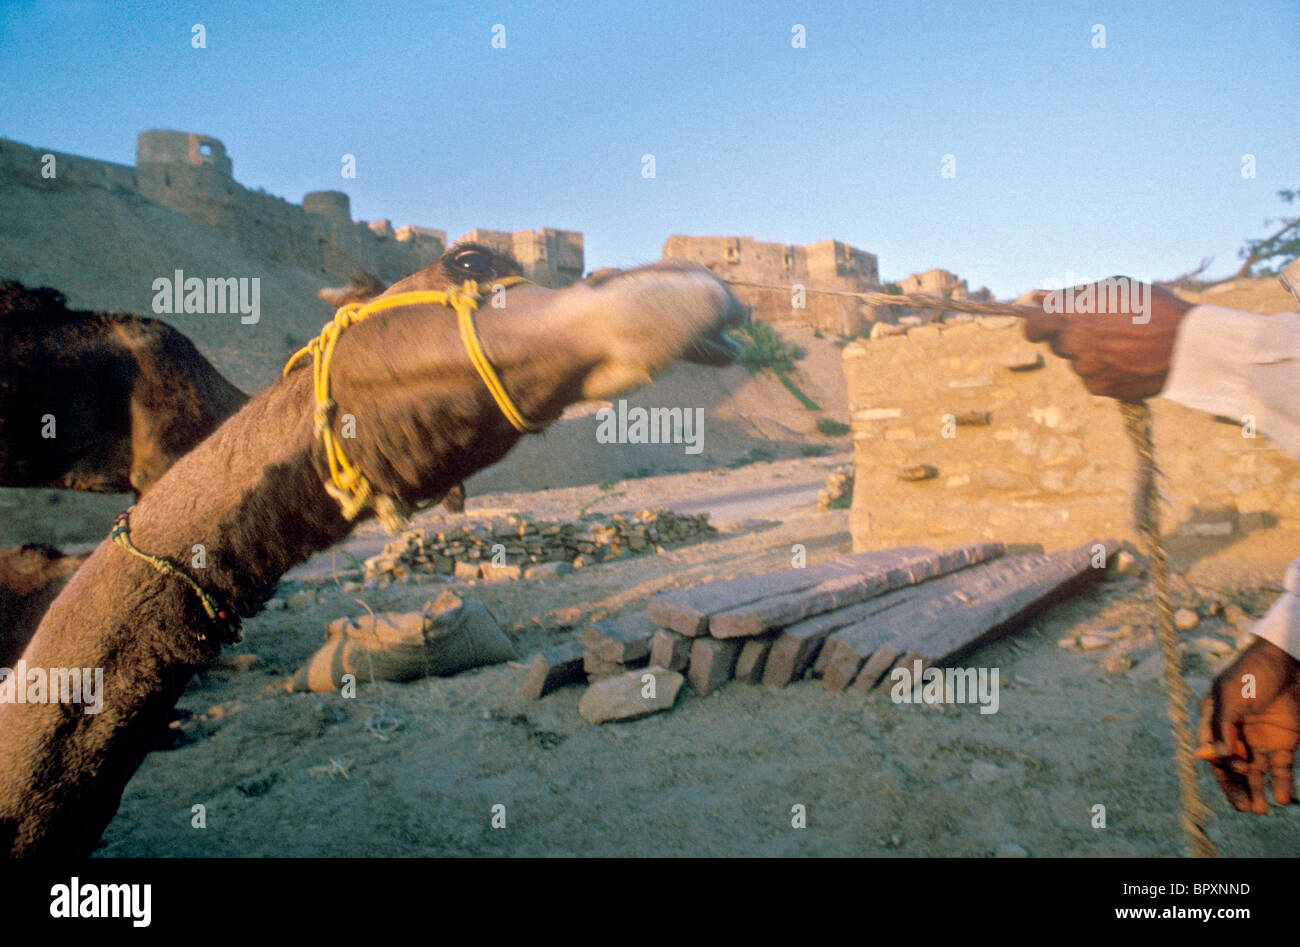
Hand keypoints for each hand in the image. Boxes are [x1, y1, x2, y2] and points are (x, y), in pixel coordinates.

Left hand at [1020, 279, 1191, 401]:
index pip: (1031, 327)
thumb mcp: (1114, 287)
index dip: (1037, 325)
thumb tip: (1036, 296)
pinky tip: (1128, 361)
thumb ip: (1071, 294)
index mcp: (1072, 315)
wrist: (1188, 344)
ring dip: (1092, 354)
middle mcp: (1074, 344)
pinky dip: (1105, 372)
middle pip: (1058, 344)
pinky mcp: (1099, 388)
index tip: (1046, 325)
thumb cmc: (1153, 307)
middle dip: (1073, 337)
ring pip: (1077, 362)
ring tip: (1125, 344)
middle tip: (1105, 329)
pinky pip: (1092, 379)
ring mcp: (1086, 369)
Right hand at [1196, 638, 1299, 812]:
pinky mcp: (1284, 743)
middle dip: (1236, 789)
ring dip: (1256, 792)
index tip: (1238, 765)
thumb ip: (1222, 726)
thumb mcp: (1231, 695)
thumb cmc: (1254, 672)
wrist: (1290, 661)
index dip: (1222, 763)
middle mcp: (1235, 733)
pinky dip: (1281, 785)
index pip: (1212, 750)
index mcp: (1215, 719)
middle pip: (1230, 768)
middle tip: (1245, 809)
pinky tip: (1282, 798)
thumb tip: (1213, 758)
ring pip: (1254, 774)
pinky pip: (1281, 770)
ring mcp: (1259, 740)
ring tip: (1260, 810)